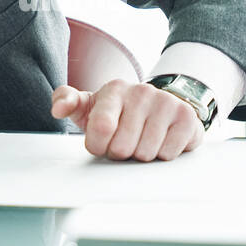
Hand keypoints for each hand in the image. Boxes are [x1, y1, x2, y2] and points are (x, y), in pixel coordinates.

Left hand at [51, 79, 204, 161]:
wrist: (159, 105)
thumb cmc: (119, 112)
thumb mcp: (89, 105)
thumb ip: (67, 102)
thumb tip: (58, 108)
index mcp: (114, 89)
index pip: (101, 128)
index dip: (98, 145)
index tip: (101, 141)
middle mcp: (142, 92)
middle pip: (122, 147)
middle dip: (121, 152)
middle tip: (125, 141)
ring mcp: (166, 103)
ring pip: (145, 153)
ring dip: (141, 155)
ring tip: (142, 140)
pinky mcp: (186, 118)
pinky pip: (168, 153)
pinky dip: (163, 155)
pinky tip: (160, 140)